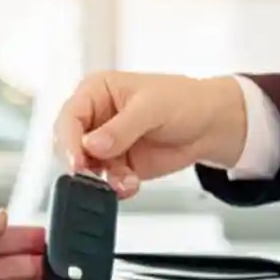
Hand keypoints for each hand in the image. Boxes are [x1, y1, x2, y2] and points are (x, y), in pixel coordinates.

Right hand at [54, 72, 246, 198]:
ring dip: (103, 179)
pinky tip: (132, 184)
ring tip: (126, 180)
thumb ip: (121, 127)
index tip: (77, 161)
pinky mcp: (118, 165)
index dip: (69, 140)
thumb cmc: (183, 100)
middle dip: (82, 164)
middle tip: (94, 176)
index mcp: (96, 92)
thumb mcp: (152, 107)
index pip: (70, 117)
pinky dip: (117, 187)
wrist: (210, 125)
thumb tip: (93, 145)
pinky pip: (106, 181)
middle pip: (70, 145)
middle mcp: (96, 118)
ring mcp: (106, 144)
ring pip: (87, 168)